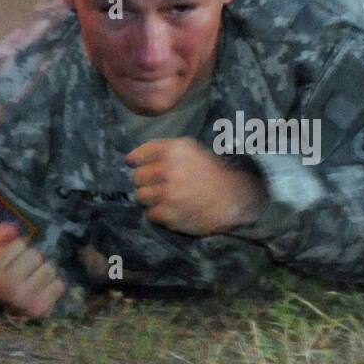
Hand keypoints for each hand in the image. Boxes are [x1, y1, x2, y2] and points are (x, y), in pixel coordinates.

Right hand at [0, 221, 66, 317]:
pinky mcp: (39, 309)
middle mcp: (3, 286)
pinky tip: (42, 288)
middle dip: (34, 258)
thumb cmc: (1, 271)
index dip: (20, 246)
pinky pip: (59, 285)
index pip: (20, 244)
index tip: (14, 255)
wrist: (5, 304)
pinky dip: (54, 285)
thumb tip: (13, 228)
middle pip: (36, 256)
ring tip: (35, 278)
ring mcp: (21, 299)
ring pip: (49, 269)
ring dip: (45, 271)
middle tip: (27, 267)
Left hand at [126, 137, 267, 235]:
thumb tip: (131, 159)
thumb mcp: (191, 150)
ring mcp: (168, 193)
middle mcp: (169, 169)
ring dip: (150, 198)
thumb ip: (163, 150)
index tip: (137, 165)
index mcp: (175, 149)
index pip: (139, 154)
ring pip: (141, 196)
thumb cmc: (211, 172)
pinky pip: (150, 214)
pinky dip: (159, 213)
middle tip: (159, 184)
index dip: (136, 161)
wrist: (232, 198)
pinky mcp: (169, 214)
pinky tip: (172, 209)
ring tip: (166, 198)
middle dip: (145, 181)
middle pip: (137, 177)